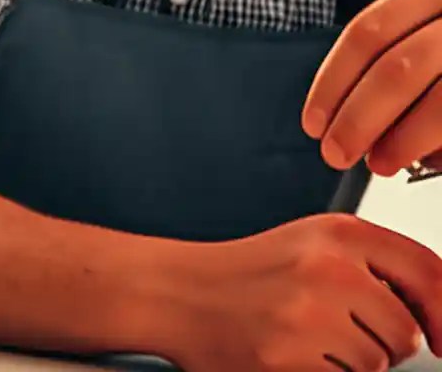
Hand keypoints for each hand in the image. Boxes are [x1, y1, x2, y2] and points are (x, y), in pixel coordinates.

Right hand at [173, 214, 440, 371]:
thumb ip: (375, 268)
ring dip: (347, 364)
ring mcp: (306, 313)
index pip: (429, 274)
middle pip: (405, 333)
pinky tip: (288, 354)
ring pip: (373, 365)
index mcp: (339, 234)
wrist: (177, 293)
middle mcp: (328, 268)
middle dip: (381, 345)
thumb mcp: (313, 247)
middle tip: (336, 333)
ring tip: (303, 340)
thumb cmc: (245, 274)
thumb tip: (436, 318)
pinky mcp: (284, 356)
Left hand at [303, 0, 441, 175]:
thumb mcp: (431, 24)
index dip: (332, 84)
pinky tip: (429, 158)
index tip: (314, 123)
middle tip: (336, 154)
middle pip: (399, 69)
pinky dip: (439, 142)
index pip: (367, 35)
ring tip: (380, 163)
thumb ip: (396, 57)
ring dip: (403, 140)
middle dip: (359, 121)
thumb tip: (344, 119)